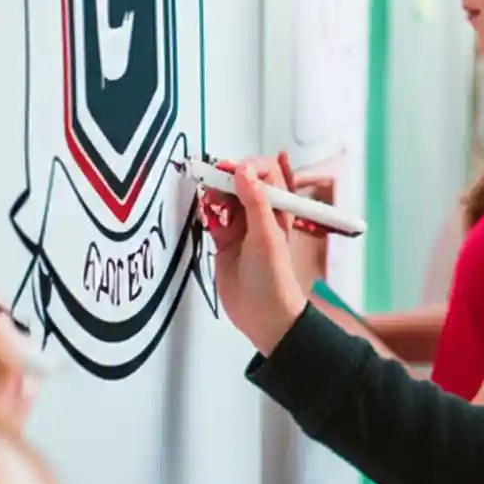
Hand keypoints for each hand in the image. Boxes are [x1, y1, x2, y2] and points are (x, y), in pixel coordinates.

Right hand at [200, 161, 307, 354]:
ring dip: (214, 193)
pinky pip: (212, 217)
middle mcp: (261, 214)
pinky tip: (205, 212)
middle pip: (241, 183)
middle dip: (226, 177)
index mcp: (279, 208)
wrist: (263, 315)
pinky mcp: (224, 241)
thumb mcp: (266, 235)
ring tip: (209, 198)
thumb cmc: (275, 279)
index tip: (231, 170)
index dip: (247, 168)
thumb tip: (244, 170)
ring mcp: (242, 227)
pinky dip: (207, 212)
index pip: (265, 174)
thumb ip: (255, 200)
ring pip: (224, 198)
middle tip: (213, 179)